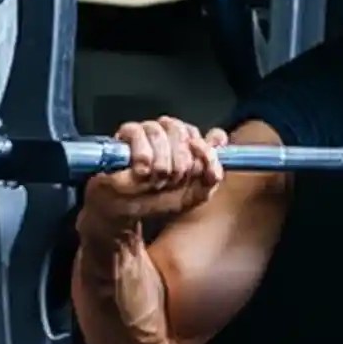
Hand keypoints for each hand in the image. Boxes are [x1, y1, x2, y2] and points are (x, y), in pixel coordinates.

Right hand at [83, 116, 227, 222]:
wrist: (125, 213)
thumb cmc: (158, 201)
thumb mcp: (194, 194)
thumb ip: (212, 171)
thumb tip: (219, 138)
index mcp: (184, 143)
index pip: (196, 134)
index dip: (201, 152)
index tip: (196, 172)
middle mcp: (165, 133)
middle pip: (180, 130)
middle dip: (179, 164)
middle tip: (171, 182)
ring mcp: (144, 132)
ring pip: (159, 131)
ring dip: (160, 163)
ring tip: (155, 181)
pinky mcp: (123, 135)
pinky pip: (136, 132)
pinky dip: (142, 155)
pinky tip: (141, 172)